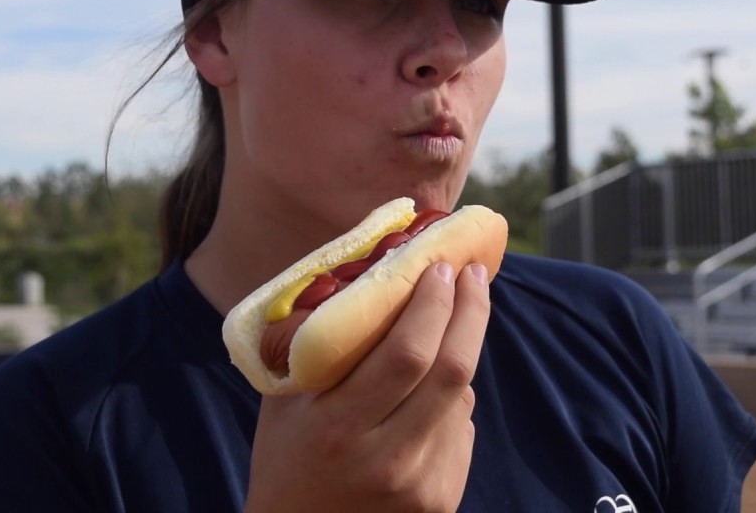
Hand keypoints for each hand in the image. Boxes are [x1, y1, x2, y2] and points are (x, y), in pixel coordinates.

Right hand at [244, 261, 490, 512]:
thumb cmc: (286, 456)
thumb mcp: (284, 400)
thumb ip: (318, 344)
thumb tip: (368, 270)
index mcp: (336, 427)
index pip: (405, 355)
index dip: (432, 304)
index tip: (439, 266)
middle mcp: (385, 459)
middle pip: (450, 370)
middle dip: (469, 310)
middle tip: (471, 273)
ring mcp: (420, 484)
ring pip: (461, 396)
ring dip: (458, 352)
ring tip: (441, 329)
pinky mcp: (442, 499)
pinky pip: (461, 428)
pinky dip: (450, 399)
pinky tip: (425, 396)